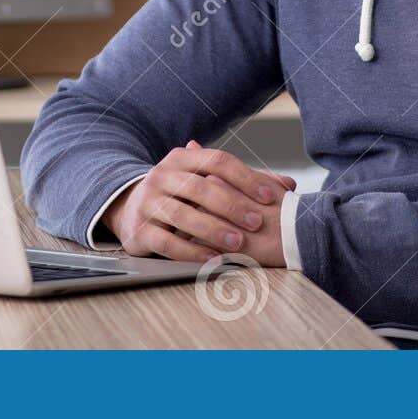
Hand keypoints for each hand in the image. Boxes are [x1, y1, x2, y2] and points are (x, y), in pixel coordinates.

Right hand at [102, 140, 294, 265]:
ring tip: (238, 243)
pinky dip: (192, 252)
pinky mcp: (140, 231)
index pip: (217, 160)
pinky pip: (167, 242)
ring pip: (182, 215)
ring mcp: (148, 203)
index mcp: (182, 159)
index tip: (269, 196)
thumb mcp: (205, 180)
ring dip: (213, 229)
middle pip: (199, 187)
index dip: (245, 177)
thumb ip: (245, 182)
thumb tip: (288, 184)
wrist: (129, 207)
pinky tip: (214, 259)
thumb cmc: (181, 194)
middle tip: (256, 222)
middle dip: (231, 205)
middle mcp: (162, 176)